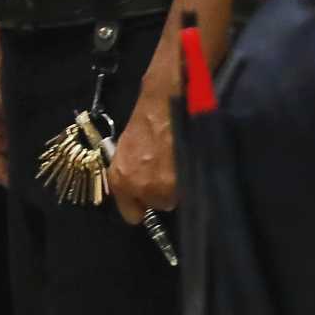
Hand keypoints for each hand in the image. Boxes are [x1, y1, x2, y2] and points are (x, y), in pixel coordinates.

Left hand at [110, 75, 178, 221]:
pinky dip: (192, 176)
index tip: (148, 197)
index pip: (132, 214)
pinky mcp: (188, 180)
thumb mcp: (127, 148)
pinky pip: (192, 188)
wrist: (166, 99)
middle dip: (163, 191)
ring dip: (179, 184)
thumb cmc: (145, 117)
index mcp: (121, 180)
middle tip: (167, 169)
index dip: (142, 204)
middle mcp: (142, 188)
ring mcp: (167, 186)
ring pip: (177, 197)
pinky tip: (190, 158)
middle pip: (159, 204)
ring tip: (180, 161)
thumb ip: (132, 172)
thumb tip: (141, 185)